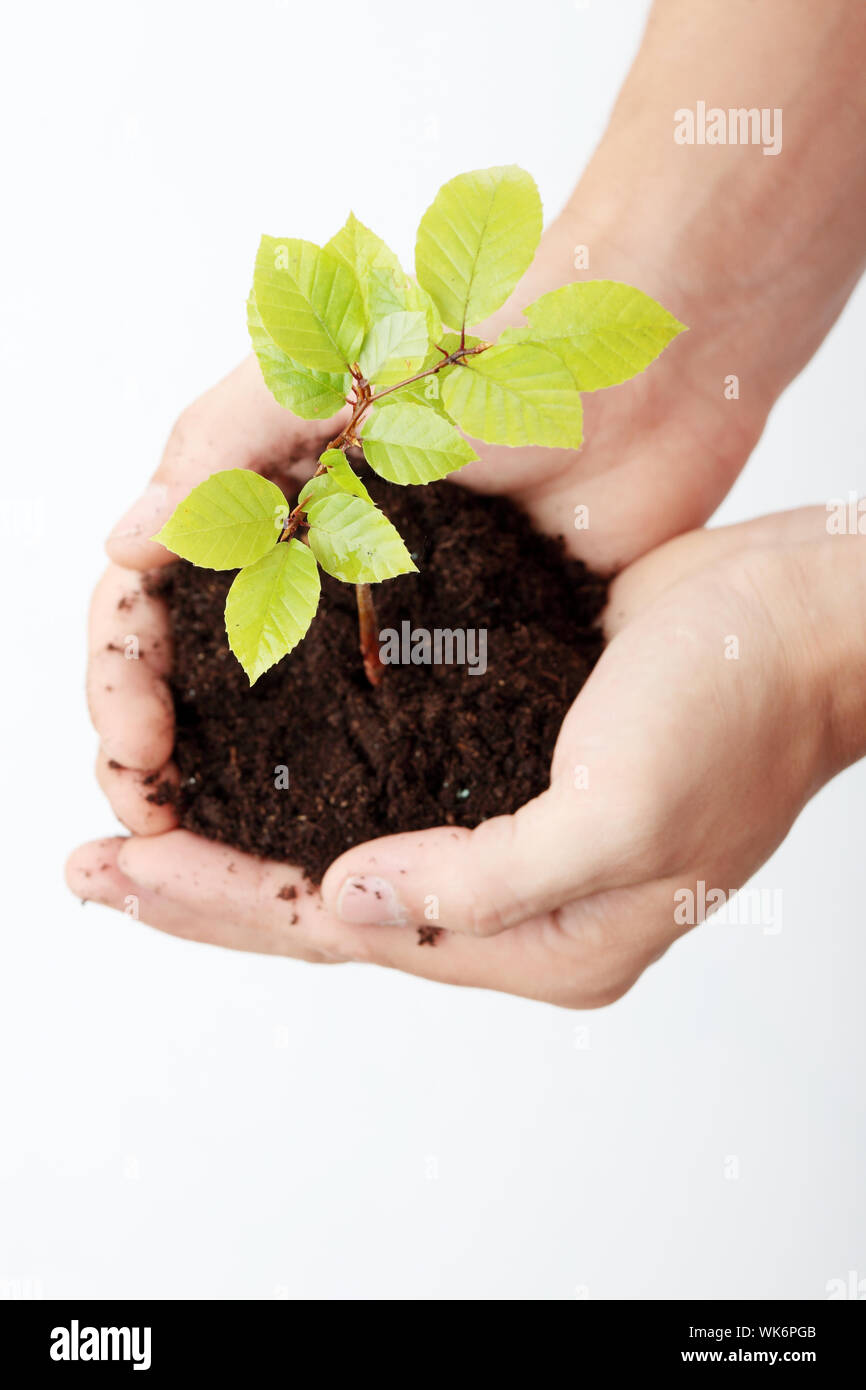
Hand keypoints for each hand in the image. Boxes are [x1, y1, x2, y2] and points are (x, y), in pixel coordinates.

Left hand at [69, 504, 859, 1004]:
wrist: (807, 621)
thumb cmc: (740, 708)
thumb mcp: (622, 814)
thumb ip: (481, 884)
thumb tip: (341, 903)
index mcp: (541, 938)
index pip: (343, 933)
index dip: (218, 903)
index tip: (112, 872)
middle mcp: (514, 901)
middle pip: (324, 905)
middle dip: (204, 884)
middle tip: (90, 866)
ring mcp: (510, 832)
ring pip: (343, 847)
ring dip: (244, 835)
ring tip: (142, 824)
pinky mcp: (510, 761)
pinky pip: (386, 785)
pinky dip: (307, 778)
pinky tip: (253, 758)